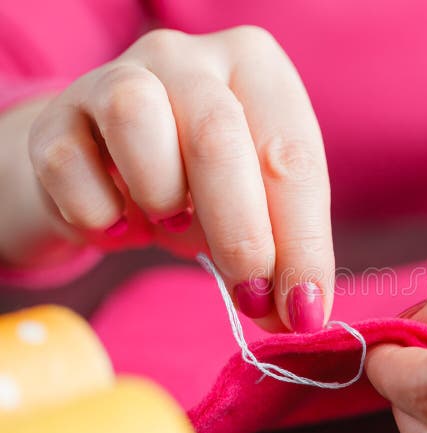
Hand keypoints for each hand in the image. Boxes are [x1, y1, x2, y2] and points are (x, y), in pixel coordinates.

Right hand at [25, 27, 331, 330]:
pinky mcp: (55, 116)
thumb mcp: (254, 211)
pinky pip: (69, 163)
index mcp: (257, 69)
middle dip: (243, 236)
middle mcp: (189, 57)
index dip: (303, 242)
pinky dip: (98, 212)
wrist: (107, 171)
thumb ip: (281, 254)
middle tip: (251, 299)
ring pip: (137, 118)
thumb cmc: (198, 187)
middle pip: (218, 138)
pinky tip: (118, 223)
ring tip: (171, 222)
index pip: (292, 156)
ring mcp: (117, 76)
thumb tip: (300, 315)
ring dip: (162, 195)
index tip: (304, 310)